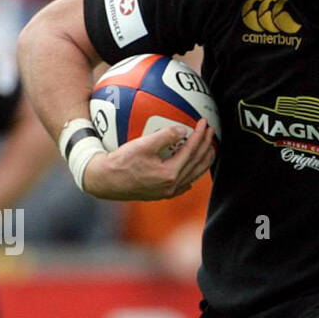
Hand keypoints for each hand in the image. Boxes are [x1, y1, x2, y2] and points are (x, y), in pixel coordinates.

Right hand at [83, 120, 214, 200]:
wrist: (105, 181)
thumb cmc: (120, 162)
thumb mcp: (142, 145)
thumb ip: (164, 137)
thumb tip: (183, 130)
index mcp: (170, 174)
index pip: (192, 151)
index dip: (200, 135)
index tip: (205, 122)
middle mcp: (172, 186)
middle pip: (197, 164)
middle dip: (207, 147)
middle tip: (213, 132)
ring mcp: (168, 192)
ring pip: (193, 175)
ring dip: (204, 161)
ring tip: (210, 150)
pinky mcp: (161, 194)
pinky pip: (184, 183)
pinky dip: (192, 173)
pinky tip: (192, 169)